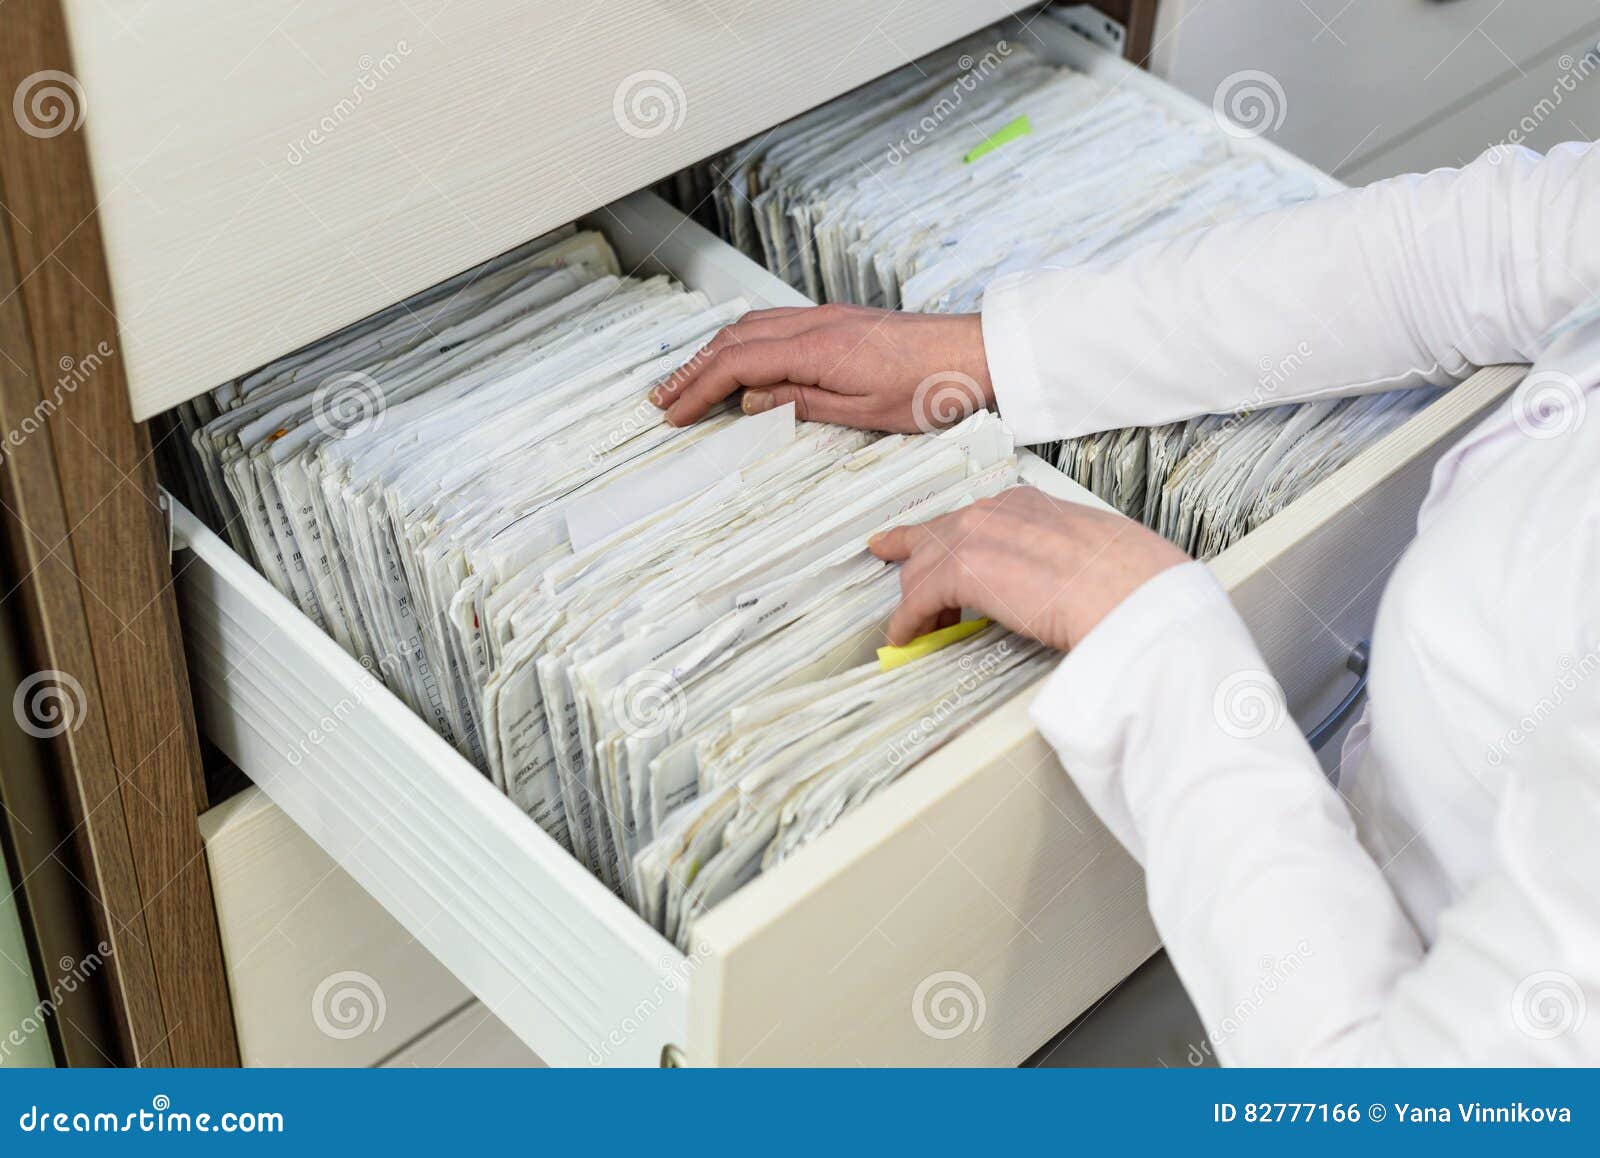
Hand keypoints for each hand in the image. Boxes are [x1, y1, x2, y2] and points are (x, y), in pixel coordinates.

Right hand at [649, 303, 992, 432]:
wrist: (980, 355)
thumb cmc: (935, 386)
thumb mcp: (865, 412)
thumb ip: (801, 402)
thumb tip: (750, 402)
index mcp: (816, 347)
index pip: (737, 365)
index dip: (698, 390)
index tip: (674, 414)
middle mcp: (815, 323)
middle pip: (734, 339)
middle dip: (693, 369)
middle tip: (663, 397)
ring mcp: (827, 317)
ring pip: (752, 327)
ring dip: (714, 354)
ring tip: (690, 380)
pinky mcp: (840, 321)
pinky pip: (776, 325)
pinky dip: (745, 344)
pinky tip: (740, 360)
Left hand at [869, 487, 1191, 649]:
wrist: (1133, 596)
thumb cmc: (1130, 581)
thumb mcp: (1091, 549)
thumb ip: (1055, 555)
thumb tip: (1052, 581)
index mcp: (1027, 504)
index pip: (971, 520)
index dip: (948, 544)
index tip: (932, 550)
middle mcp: (995, 512)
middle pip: (935, 541)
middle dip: (919, 571)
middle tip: (916, 600)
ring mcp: (976, 537)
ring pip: (921, 570)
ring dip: (917, 603)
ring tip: (919, 630)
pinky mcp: (962, 572)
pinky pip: (916, 601)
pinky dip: (907, 623)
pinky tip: (906, 638)